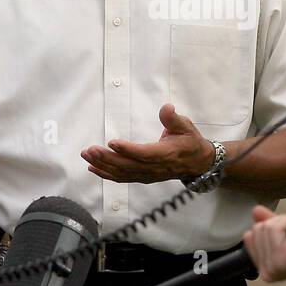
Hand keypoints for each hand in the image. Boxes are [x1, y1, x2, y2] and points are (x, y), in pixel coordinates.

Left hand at [81, 103, 214, 183]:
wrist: (198, 163)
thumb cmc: (190, 142)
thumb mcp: (186, 126)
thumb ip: (173, 118)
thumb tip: (166, 107)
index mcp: (165, 154)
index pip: (144, 154)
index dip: (127, 150)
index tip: (112, 142)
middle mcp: (154, 167)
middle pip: (127, 166)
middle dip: (107, 158)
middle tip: (90, 150)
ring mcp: (148, 175)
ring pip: (122, 173)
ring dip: (103, 165)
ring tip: (87, 156)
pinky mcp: (143, 177)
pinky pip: (122, 178)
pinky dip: (107, 174)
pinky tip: (93, 168)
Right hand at [242, 206, 285, 281]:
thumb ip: (270, 225)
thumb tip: (255, 210)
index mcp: (267, 271)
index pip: (248, 236)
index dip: (270, 228)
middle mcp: (267, 273)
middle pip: (255, 230)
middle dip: (277, 224)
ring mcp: (275, 268)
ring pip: (265, 227)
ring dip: (285, 222)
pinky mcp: (285, 259)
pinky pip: (274, 226)